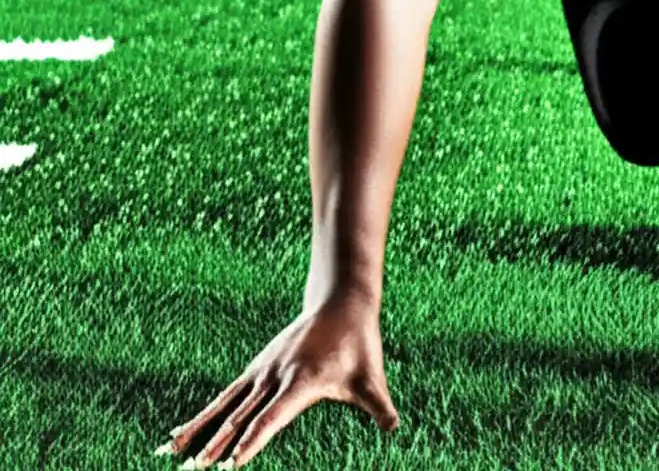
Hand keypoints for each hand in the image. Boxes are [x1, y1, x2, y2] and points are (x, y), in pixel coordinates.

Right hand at [157, 295, 398, 467]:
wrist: (340, 302)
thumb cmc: (358, 342)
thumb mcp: (371, 376)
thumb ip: (380, 406)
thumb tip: (394, 427)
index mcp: (300, 384)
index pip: (269, 420)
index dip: (250, 444)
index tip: (230, 466)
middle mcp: (274, 378)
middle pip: (239, 418)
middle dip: (214, 447)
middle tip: (190, 470)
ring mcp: (262, 372)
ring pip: (224, 406)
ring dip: (196, 430)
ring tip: (167, 451)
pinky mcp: (258, 368)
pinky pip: (226, 395)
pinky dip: (205, 413)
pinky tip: (185, 430)